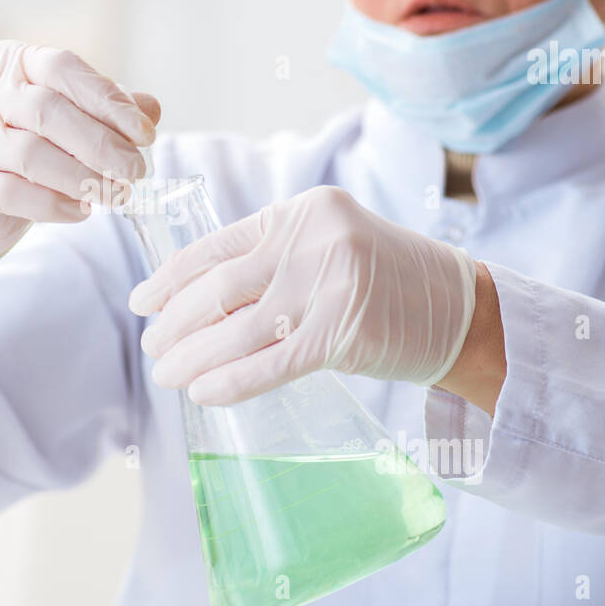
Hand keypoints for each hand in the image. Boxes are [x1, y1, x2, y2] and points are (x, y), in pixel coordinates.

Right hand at [0, 40, 159, 276]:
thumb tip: (150, 109)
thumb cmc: (25, 144)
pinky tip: (81, 210)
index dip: (108, 100)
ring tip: (114, 194)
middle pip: (46, 111)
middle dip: (100, 144)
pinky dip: (54, 205)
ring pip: (30, 155)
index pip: (63, 69)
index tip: (146, 133)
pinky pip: (13, 194)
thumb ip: (104, 110)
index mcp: (12, 61)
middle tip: (135, 171)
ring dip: (81, 178)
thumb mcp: (66, 119)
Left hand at [127, 185, 476, 404]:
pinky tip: (203, 393)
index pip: (215, 245)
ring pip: (237, 329)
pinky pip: (270, 362)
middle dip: (175, 324)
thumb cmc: (385, 284)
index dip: (170, 278)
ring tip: (167, 376)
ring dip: (192, 357)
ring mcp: (329, 284)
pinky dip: (230, 381)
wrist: (462, 309)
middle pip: (218, 287)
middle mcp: (312, 239)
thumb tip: (197, 309)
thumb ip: (272, 265)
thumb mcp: (326, 251)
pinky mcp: (344, 332)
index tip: (142, 303)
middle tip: (153, 349)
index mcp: (300, 212)